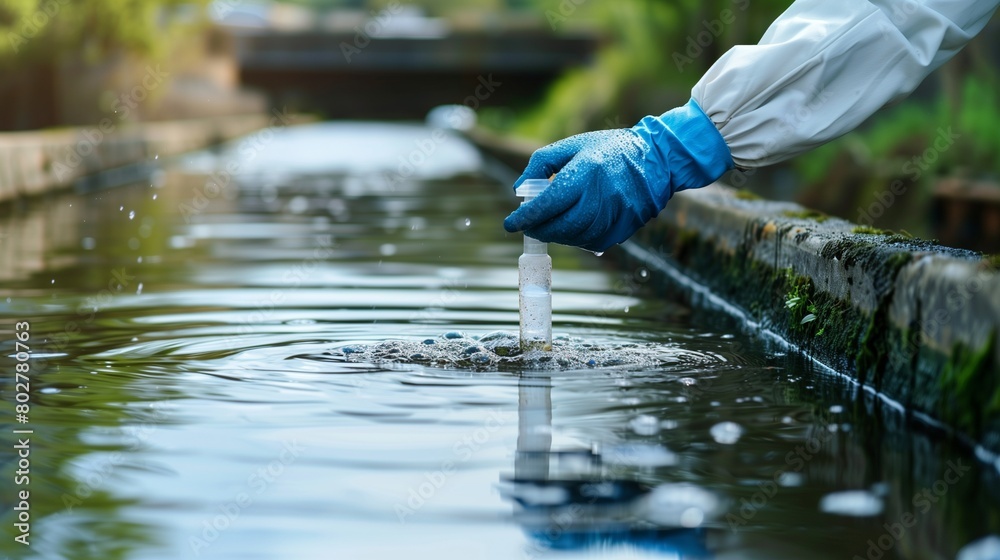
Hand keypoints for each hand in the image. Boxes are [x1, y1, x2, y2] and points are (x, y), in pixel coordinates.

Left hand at [503, 98, 732, 251]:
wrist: (656, 158)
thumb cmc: (608, 149)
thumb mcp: (572, 145)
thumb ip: (541, 163)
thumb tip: (519, 190)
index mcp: (586, 172)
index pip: (547, 203)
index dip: (525, 217)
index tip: (510, 223)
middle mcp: (601, 196)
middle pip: (561, 226)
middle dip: (539, 230)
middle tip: (529, 228)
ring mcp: (616, 214)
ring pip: (576, 237)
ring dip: (557, 236)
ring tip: (550, 226)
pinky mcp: (625, 227)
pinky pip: (594, 242)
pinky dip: (577, 239)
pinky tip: (572, 228)